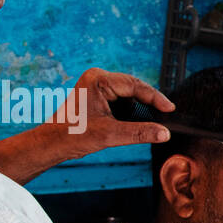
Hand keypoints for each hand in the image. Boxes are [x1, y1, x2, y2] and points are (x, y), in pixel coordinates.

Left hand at [48, 68, 172, 157]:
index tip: (170, 109)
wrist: (52, 143)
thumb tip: (164, 133)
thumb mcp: (111, 134)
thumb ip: (140, 132)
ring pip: (129, 95)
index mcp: (98, 80)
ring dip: (140, 107)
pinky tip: (139, 121)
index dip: (156, 98)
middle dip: (149, 102)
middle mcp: (97, 79)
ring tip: (154, 119)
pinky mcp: (98, 97)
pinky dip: (131, 111)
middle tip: (166, 115)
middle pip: (134, 88)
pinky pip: (122, 100)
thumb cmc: (72, 135)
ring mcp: (97, 87)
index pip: (135, 86)